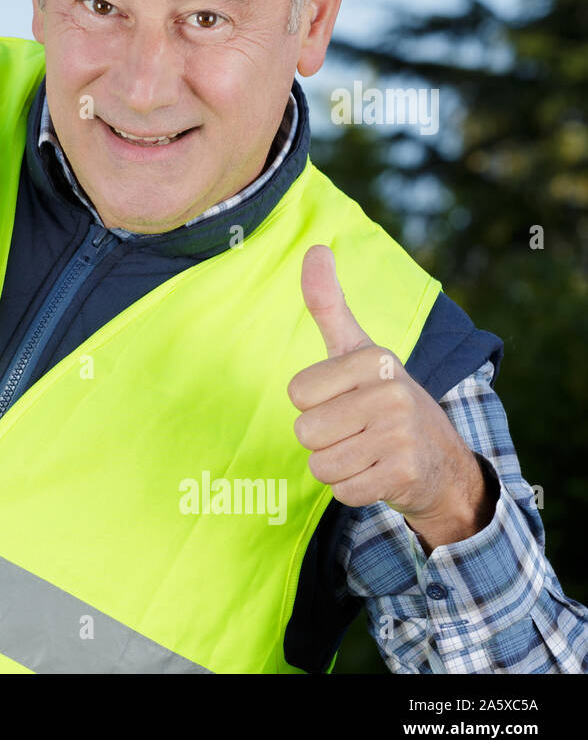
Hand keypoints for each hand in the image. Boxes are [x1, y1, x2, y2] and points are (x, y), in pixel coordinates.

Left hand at [287, 245, 493, 552]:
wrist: (441, 462)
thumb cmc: (383, 400)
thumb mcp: (358, 349)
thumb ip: (329, 304)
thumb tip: (315, 249)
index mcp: (374, 358)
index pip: (297, 392)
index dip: (313, 403)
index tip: (345, 399)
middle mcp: (391, 393)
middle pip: (305, 431)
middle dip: (323, 438)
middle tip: (356, 431)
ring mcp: (400, 435)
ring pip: (320, 463)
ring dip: (336, 465)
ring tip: (366, 451)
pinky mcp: (403, 474)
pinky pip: (341, 490)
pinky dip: (353, 489)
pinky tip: (378, 474)